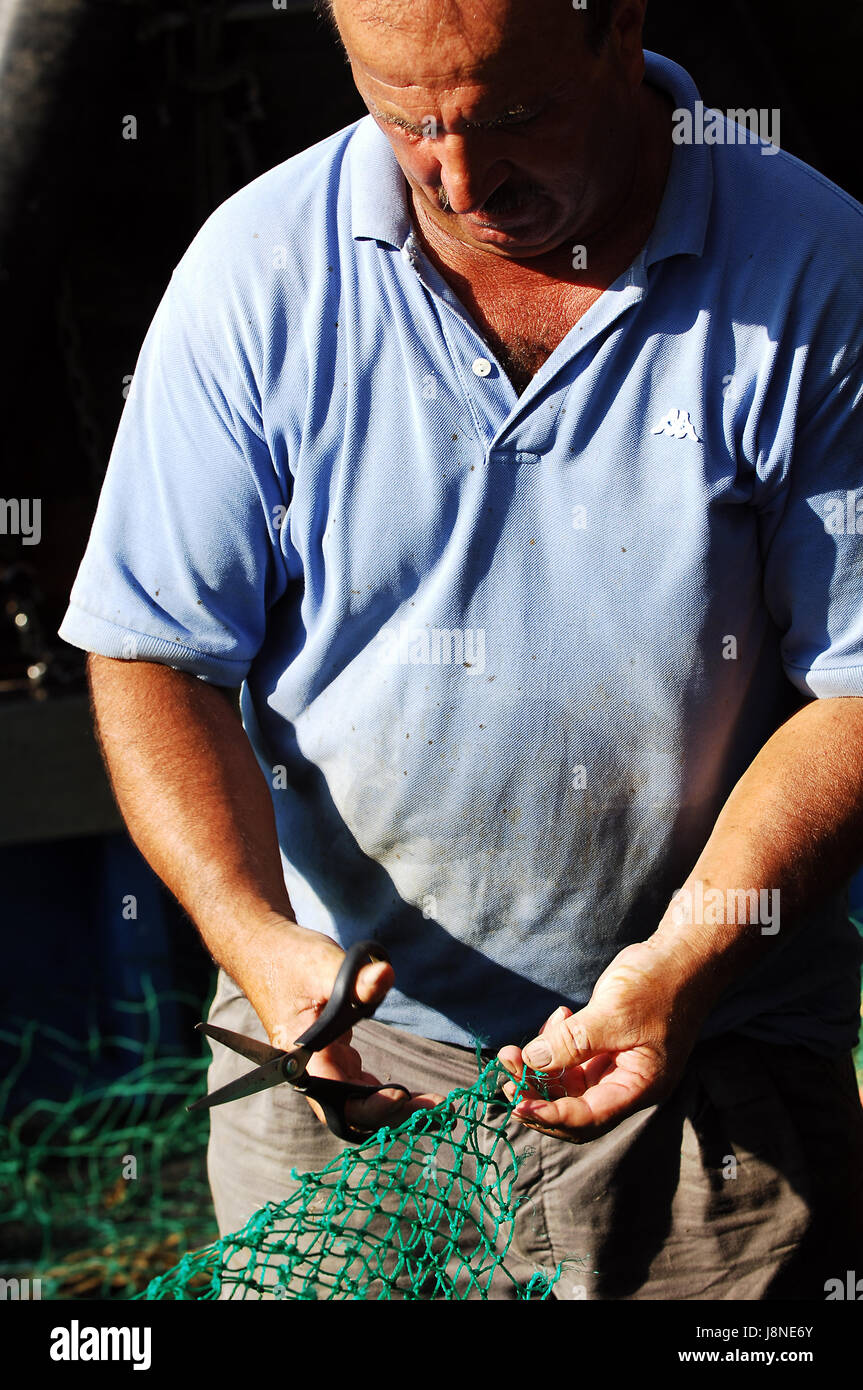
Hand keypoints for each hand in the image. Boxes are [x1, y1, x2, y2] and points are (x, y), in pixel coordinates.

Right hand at [237, 915, 443, 1132]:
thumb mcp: (322, 964)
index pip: (336, 1100)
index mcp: (303, 1057)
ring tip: (438, 1108)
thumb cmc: (289, 959)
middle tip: (440, 1110)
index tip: (401, 1093)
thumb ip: (355, 978)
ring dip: (397, 1110)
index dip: (370, 1107)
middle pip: (354, 1113)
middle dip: (396, 1116)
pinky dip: (387, 1095)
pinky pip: (361, 1090)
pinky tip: (417, 1096)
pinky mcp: (334, 1060)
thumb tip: (385, 975)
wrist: (265, 952)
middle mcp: (312, 1072)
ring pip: (360, 1106)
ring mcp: (324, 1068)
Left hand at [497, 936, 713, 1143]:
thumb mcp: (614, 1014)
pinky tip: (559, 1016)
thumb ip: (572, 1042)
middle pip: (573, 1106)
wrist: (681, 955)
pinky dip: (557, 1043)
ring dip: (541, 1065)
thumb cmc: (658, 985)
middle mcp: (627, 1083)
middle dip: (537, 1090)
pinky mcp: (607, 1044)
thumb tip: (531, 1061)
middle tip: (506, 1065)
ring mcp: (617, 1064)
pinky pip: (573, 1057)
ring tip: (525, 1040)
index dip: (549, 1114)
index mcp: (638, 1087)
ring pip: (568, 1081)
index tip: (516, 1100)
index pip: (587, 1118)